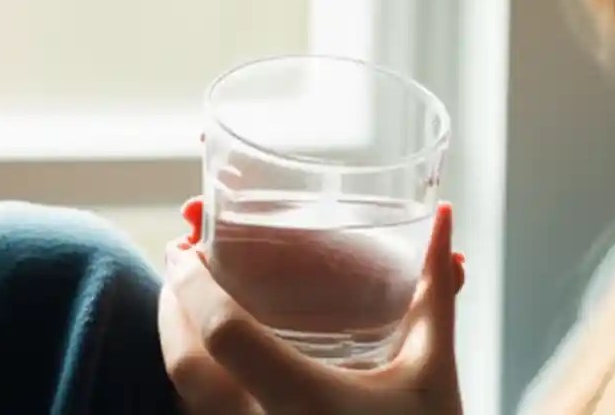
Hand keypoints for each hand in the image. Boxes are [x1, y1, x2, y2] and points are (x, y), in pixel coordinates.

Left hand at [159, 197, 465, 414]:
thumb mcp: (433, 367)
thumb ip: (435, 290)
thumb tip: (444, 218)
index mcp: (306, 402)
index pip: (224, 334)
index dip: (193, 285)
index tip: (188, 244)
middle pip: (182, 368)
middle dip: (170, 307)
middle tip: (180, 260)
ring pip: (184, 401)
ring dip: (176, 345)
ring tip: (189, 302)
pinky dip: (198, 384)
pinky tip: (215, 359)